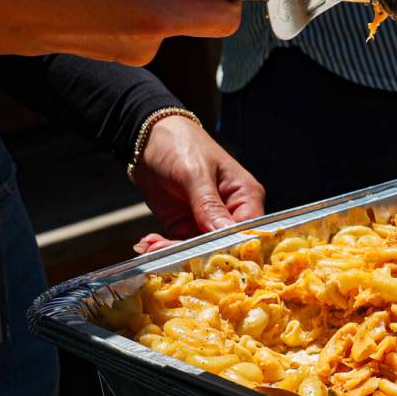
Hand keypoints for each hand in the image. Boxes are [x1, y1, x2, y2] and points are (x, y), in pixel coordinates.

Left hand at [131, 116, 263, 248]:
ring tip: (151, 246)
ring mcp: (207, 222)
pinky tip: (148, 243)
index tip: (206, 256)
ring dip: (173, 252)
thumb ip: (208, 204)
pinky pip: (179, 246)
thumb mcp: (195, 173)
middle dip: (196, 253)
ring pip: (199, 250)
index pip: (248, 230)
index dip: (231, 247)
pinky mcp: (185, 226)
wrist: (149, 139)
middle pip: (223, 245)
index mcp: (245, 196)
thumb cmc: (182, 145)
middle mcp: (231, 213)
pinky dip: (163, 248)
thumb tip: (224, 233)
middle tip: (168, 253)